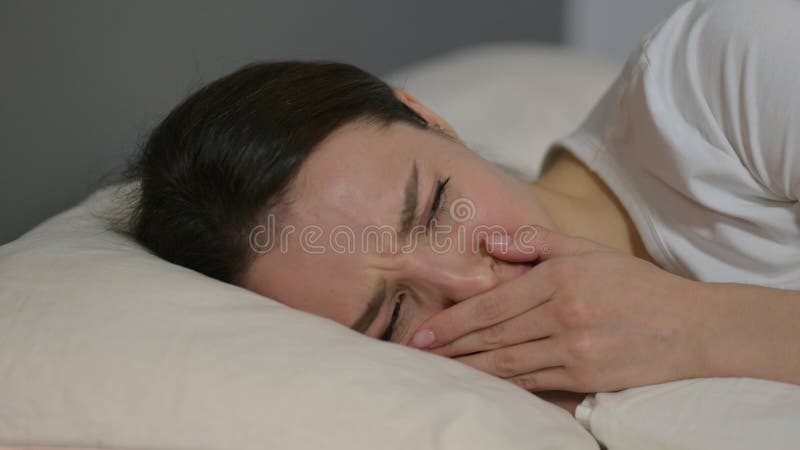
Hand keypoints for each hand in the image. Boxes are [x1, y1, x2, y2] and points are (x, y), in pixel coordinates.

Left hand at [411, 225, 706, 392]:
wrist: (690, 328)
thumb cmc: (635, 285)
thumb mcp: (588, 250)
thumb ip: (536, 240)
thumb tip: (490, 242)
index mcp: (560, 279)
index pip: (492, 303)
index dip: (453, 321)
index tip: (423, 333)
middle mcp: (563, 315)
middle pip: (493, 335)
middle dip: (451, 347)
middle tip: (416, 354)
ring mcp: (574, 350)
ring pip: (507, 363)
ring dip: (468, 368)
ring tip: (438, 371)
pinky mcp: (585, 378)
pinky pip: (533, 382)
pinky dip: (503, 383)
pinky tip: (481, 383)